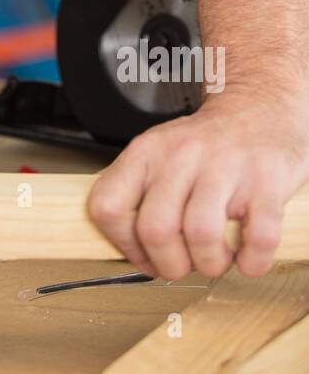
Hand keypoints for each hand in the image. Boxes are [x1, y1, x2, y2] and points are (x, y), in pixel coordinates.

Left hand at [87, 90, 308, 279]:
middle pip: (155, 229)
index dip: (124, 245)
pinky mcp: (266, 180)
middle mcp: (181, 155)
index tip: (145, 256)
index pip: (108, 207)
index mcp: (146, 152)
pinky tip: (248, 256)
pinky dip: (253, 261)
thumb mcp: (159, 155)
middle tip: (185, 264)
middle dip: (170, 264)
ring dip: (210, 264)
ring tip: (217, 257)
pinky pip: (258, 238)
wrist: (259, 109)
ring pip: (201, 234)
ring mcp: (225, 166)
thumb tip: (136, 253)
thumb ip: (140, 196)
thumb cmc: (208, 146)